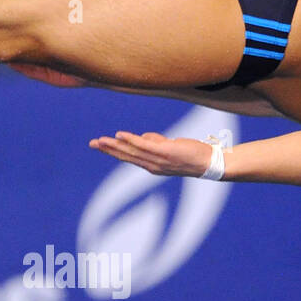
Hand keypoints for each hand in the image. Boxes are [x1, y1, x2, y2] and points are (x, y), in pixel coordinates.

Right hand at [88, 131, 213, 176]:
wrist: (208, 163)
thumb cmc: (191, 155)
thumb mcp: (171, 148)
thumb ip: (156, 141)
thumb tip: (143, 137)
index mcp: (152, 165)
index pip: (129, 157)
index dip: (113, 151)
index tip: (99, 145)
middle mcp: (152, 165)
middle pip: (126, 156)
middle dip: (108, 149)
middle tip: (92, 143)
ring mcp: (157, 160)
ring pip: (131, 151)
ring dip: (114, 145)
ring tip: (101, 140)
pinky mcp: (164, 152)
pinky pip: (143, 145)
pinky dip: (130, 140)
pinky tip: (120, 135)